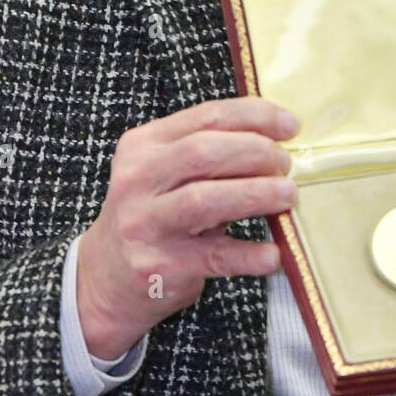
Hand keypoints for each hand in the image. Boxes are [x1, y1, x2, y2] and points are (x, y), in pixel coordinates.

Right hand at [77, 97, 299, 359]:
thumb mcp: (166, 175)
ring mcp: (143, 223)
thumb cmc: (154, 215)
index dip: (255, 116)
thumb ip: (209, 155)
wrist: (105, 279)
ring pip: (205, 199)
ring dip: (255, 194)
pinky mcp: (157, 266)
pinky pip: (212, 256)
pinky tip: (273, 255)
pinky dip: (248, 254)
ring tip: (287, 196)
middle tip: (285, 166)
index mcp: (144, 146)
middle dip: (256, 153)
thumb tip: (278, 143)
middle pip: (203, 152)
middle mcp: (137, 180)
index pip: (206, 117)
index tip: (290, 125)